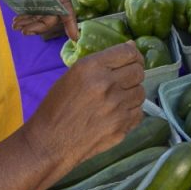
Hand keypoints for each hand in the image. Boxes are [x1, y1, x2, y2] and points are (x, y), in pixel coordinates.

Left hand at [0, 0, 77, 39]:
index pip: (63, 0)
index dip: (70, 19)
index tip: (74, 37)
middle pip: (53, 10)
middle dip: (42, 24)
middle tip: (24, 32)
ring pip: (44, 12)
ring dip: (34, 23)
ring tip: (17, 27)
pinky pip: (35, 11)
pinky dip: (28, 20)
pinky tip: (17, 23)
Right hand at [24, 43, 145, 182]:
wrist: (49, 143)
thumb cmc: (57, 107)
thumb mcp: (72, 76)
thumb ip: (102, 62)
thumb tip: (131, 47)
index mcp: (91, 68)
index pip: (128, 53)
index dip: (134, 55)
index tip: (133, 60)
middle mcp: (106, 84)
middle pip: (138, 72)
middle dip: (133, 75)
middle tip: (123, 81)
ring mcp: (116, 107)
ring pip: (140, 92)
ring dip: (132, 94)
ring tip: (116, 100)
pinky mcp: (121, 127)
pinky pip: (138, 113)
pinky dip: (131, 113)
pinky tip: (116, 115)